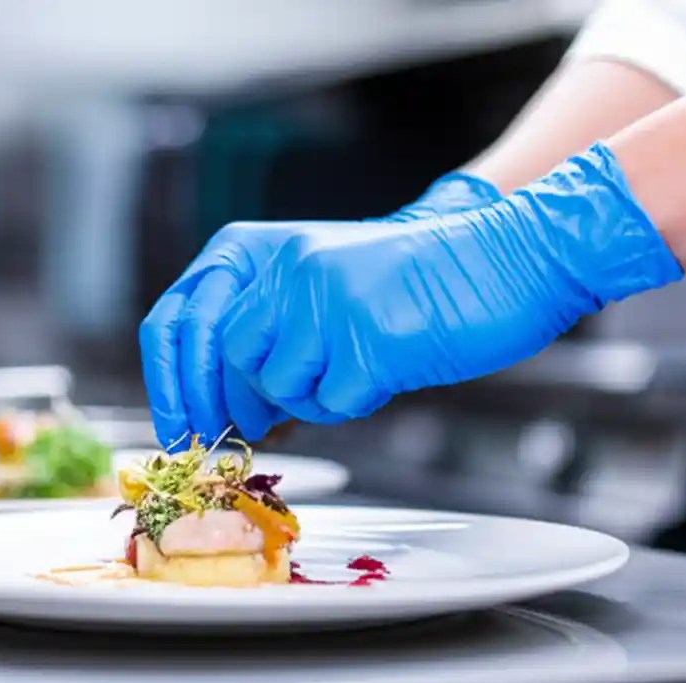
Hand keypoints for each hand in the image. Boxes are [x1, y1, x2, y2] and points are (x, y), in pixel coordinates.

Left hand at [219, 144, 682, 420]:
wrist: (511, 261)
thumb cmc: (430, 281)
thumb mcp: (336, 285)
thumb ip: (282, 325)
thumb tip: (229, 403)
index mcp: (277, 252)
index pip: (187, 316)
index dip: (174, 378)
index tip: (179, 425)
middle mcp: (293, 271)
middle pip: (226, 358)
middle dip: (236, 403)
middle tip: (261, 428)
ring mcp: (328, 304)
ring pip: (277, 386)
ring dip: (309, 398)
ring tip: (355, 372)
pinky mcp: (368, 342)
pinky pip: (331, 404)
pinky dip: (351, 403)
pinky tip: (384, 373)